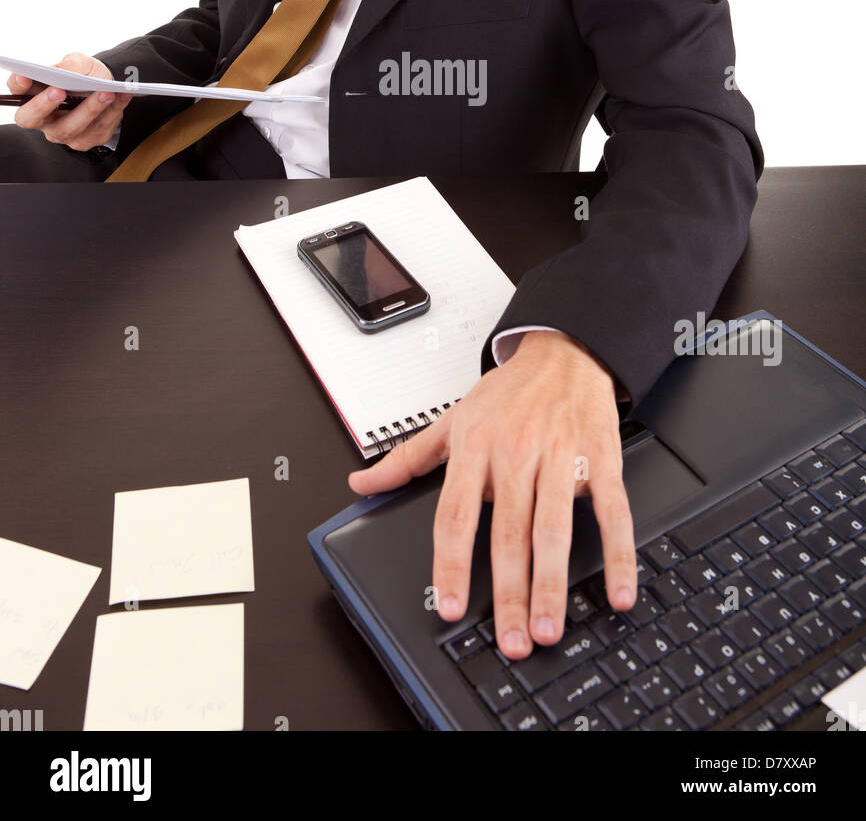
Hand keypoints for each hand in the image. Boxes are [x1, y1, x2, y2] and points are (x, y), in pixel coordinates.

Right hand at [9, 52, 131, 149]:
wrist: (108, 87)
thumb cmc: (85, 75)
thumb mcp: (78, 63)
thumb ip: (70, 65)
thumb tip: (68, 72)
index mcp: (33, 96)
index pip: (16, 93)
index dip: (18, 85)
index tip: (25, 76)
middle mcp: (44, 118)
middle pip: (33, 118)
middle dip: (44, 105)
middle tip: (58, 91)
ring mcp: (63, 132)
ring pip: (71, 127)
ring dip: (89, 109)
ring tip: (105, 93)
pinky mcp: (86, 140)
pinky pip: (98, 129)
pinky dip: (113, 112)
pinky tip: (121, 96)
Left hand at [348, 330, 636, 659]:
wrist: (564, 352)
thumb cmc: (508, 393)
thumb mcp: (451, 418)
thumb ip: (406, 458)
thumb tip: (362, 483)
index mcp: (475, 446)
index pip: (455, 515)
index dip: (450, 564)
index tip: (449, 606)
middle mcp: (516, 452)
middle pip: (509, 534)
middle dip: (509, 593)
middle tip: (512, 642)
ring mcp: (560, 456)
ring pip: (554, 529)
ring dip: (553, 584)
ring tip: (550, 627)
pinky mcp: (601, 458)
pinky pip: (611, 511)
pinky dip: (618, 554)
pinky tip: (618, 591)